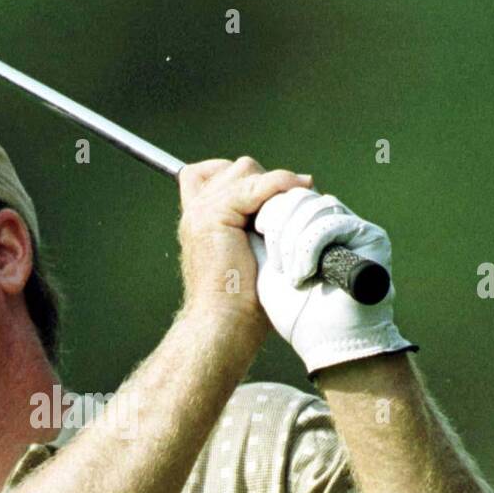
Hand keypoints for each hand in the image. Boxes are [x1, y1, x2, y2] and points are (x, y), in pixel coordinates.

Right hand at [176, 157, 312, 345]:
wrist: (224, 324)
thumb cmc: (243, 304)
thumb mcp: (253, 258)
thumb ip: (260, 229)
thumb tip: (297, 200)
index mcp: (199, 220)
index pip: (213, 173)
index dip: (246, 178)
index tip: (274, 199)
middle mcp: (195, 211)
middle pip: (237, 167)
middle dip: (268, 181)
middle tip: (292, 205)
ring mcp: (201, 212)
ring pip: (246, 170)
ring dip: (276, 184)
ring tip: (295, 206)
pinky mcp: (214, 216)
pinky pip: (255, 185)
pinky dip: (280, 185)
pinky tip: (297, 194)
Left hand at [251, 186, 416, 375]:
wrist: (323, 342)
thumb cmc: (295, 311)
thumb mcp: (268, 265)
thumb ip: (263, 232)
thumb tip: (249, 202)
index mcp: (310, 224)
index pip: (285, 195)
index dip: (268, 211)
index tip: (258, 236)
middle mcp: (334, 220)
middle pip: (297, 195)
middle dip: (277, 227)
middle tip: (277, 264)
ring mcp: (354, 227)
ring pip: (312, 206)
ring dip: (293, 242)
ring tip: (292, 276)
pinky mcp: (371, 237)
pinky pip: (330, 223)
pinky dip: (309, 249)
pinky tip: (304, 275)